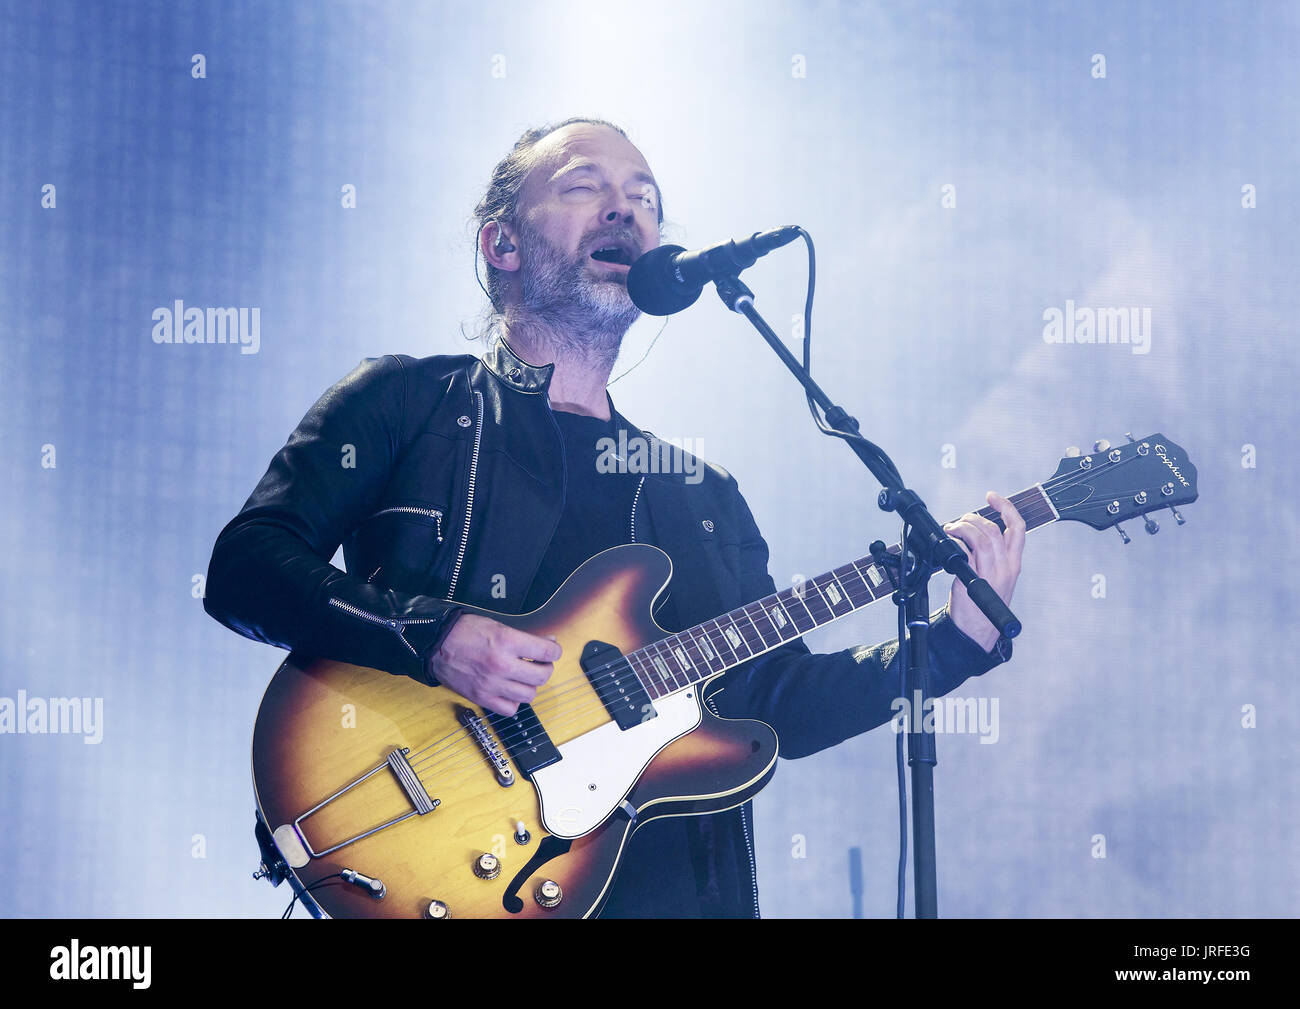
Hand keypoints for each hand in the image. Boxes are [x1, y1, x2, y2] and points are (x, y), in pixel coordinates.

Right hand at [427, 613, 560, 715]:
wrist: (435, 644)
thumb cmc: (463, 632)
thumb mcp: (497, 626)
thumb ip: (522, 637)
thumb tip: (546, 644)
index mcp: (506, 642)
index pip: (546, 652)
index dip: (554, 651)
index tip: (552, 650)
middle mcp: (501, 665)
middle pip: (542, 676)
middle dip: (546, 668)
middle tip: (541, 663)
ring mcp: (492, 684)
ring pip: (529, 695)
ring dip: (531, 685)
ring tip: (524, 677)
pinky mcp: (482, 698)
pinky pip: (510, 709)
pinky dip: (514, 701)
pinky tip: (510, 690)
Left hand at [943, 491, 1025, 651]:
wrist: (977, 632)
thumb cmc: (983, 606)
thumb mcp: (996, 578)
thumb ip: (991, 556)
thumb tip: (974, 534)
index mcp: (1014, 564)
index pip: (1018, 529)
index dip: (1007, 508)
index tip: (993, 497)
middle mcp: (1006, 567)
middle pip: (995, 529)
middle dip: (974, 518)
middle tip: (960, 521)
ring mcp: (990, 574)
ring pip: (981, 537)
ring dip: (963, 527)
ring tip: (952, 530)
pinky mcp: (973, 580)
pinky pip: (965, 552)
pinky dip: (955, 542)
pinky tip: (949, 543)